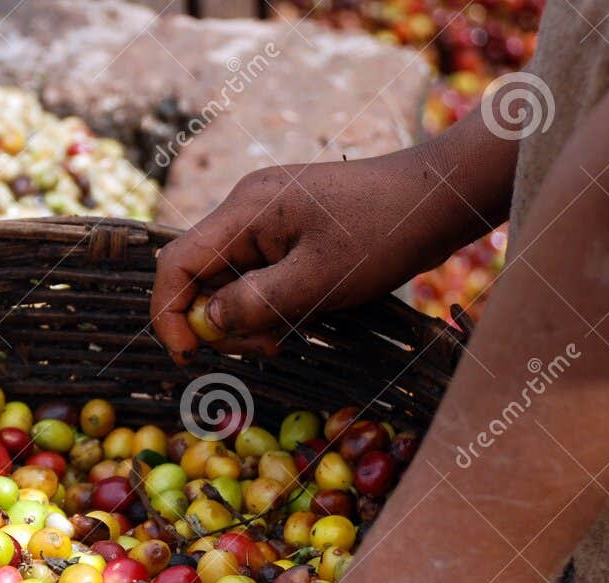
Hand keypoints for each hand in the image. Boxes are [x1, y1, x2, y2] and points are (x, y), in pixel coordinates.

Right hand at [151, 155, 465, 362]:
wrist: (439, 198)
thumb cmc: (384, 234)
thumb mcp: (319, 280)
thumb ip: (255, 304)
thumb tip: (206, 325)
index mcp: (246, 210)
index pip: (176, 264)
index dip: (169, 315)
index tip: (190, 357)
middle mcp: (247, 209)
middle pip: (200, 278)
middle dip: (221, 323)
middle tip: (268, 346)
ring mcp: (267, 220)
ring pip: (230, 283)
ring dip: (250, 319)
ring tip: (292, 331)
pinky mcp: (287, 234)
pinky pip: (258, 276)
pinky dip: (271, 305)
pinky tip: (304, 314)